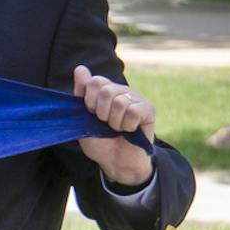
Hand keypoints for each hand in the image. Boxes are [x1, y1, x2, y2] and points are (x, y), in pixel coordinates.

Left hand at [73, 64, 155, 187]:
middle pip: (106, 90)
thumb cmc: (99, 141)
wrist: (115, 161)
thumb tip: (80, 68)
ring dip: (114, 122)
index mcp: (105, 91)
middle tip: (105, 123)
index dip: (89, 101)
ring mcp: (136, 99)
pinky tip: (130, 130)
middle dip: (101, 112)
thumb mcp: (83, 118)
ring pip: (120, 102)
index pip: (95, 81)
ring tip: (117, 128)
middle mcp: (121, 91)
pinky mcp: (149, 109)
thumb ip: (81, 93)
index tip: (91, 113)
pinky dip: (128, 125)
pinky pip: (134, 111)